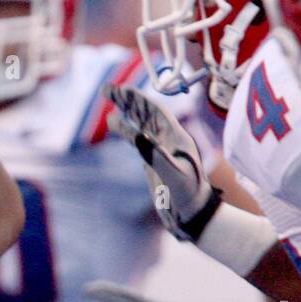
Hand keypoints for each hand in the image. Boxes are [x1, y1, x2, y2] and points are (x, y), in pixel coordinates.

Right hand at [105, 83, 218, 240]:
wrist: (193, 213)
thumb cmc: (187, 196)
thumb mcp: (173, 176)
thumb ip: (156, 156)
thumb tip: (137, 135)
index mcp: (177, 137)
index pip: (154, 111)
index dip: (137, 99)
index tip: (119, 90)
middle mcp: (169, 138)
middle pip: (146, 111)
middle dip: (127, 98)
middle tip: (106, 88)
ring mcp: (161, 148)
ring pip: (141, 122)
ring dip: (126, 109)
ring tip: (108, 97)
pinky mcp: (154, 159)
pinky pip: (138, 138)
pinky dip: (125, 128)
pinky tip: (115, 123)